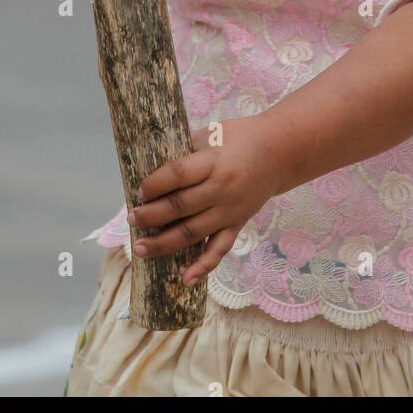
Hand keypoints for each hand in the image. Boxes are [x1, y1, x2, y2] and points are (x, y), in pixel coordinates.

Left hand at [127, 117, 280, 284]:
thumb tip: (153, 170)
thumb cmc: (240, 137)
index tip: (140, 190)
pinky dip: (203, 266)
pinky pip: (219, 249)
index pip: (179, 175)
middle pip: (181, 207)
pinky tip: (185, 279)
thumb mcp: (212, 133)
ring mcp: (230, 211)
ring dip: (164, 243)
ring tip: (140, 248)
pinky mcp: (237, 224)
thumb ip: (186, 151)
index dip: (155, 184)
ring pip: (193, 232)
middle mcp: (222, 189)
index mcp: (214, 161)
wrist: (280, 152)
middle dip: (151, 216)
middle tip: (132, 219)